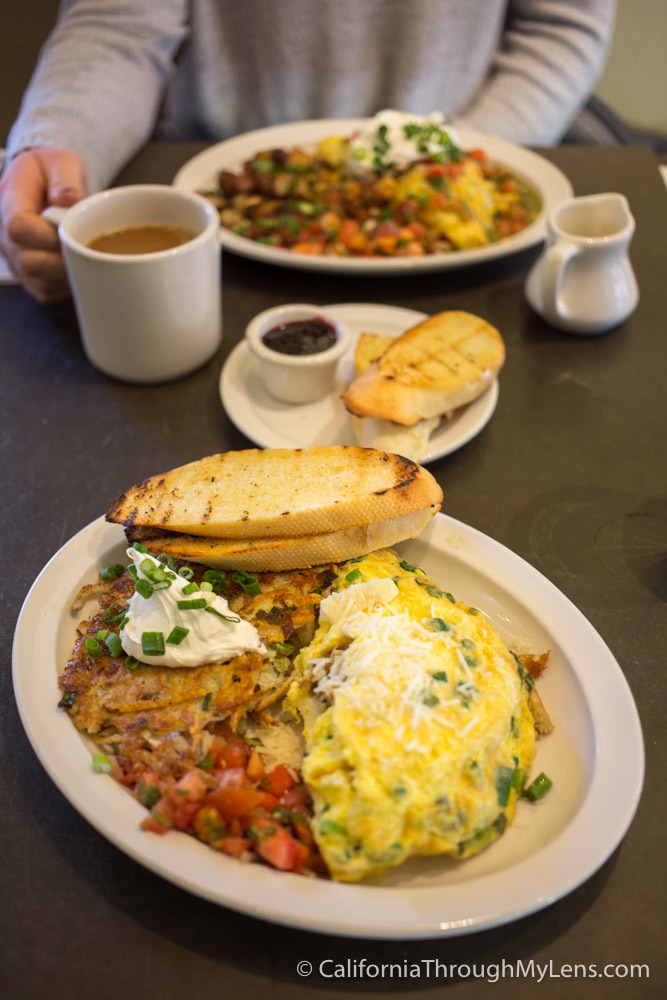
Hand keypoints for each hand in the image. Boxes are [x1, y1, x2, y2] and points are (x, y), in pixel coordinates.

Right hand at [0, 148, 86, 302]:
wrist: (44, 185)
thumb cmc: (52, 172)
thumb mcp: (60, 161)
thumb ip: (65, 176)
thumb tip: (68, 199)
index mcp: (9, 201)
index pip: (19, 227)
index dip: (49, 235)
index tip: (72, 229)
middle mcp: (5, 235)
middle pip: (29, 262)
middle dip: (64, 259)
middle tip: (87, 247)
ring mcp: (15, 259)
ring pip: (39, 282)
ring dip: (68, 274)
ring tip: (86, 256)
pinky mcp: (29, 277)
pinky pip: (47, 292)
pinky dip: (67, 284)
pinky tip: (79, 267)